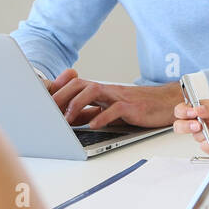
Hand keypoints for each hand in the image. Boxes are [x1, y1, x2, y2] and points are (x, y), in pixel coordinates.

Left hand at [45, 69, 181, 128]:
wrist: (168, 103)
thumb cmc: (139, 107)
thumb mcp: (110, 109)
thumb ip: (91, 112)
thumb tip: (69, 119)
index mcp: (101, 90)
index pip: (74, 84)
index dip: (56, 90)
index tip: (41, 102)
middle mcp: (108, 90)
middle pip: (79, 83)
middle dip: (61, 95)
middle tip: (48, 111)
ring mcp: (120, 96)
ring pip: (94, 90)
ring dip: (77, 104)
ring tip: (67, 118)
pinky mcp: (133, 107)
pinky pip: (115, 109)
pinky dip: (102, 117)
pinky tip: (94, 125)